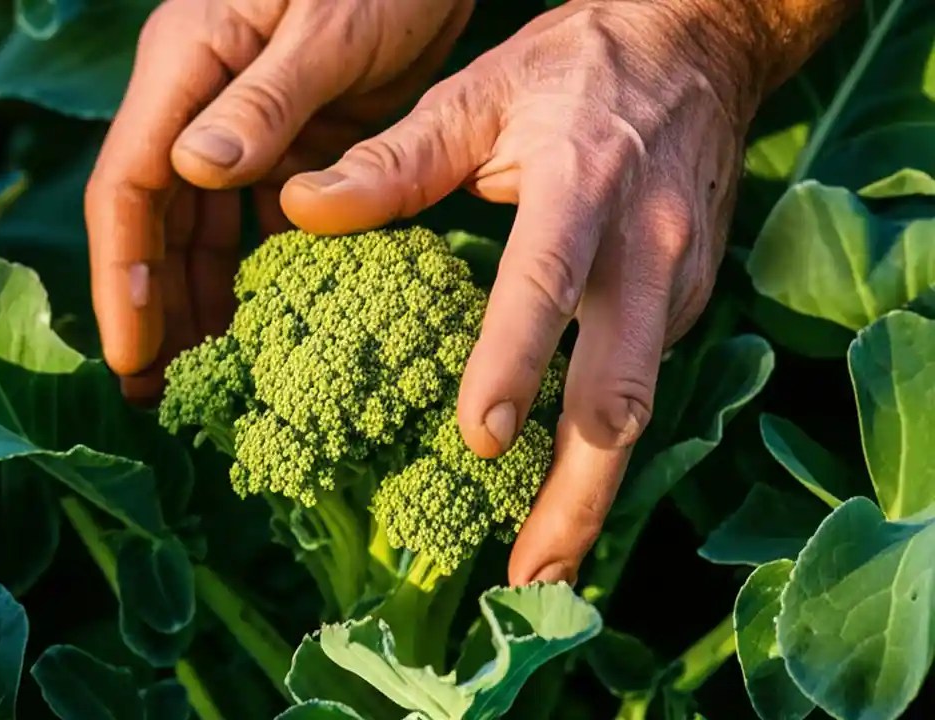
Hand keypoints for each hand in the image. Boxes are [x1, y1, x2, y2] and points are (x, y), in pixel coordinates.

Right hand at [86, 0, 473, 399]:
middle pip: (155, 222)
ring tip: (209, 378)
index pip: (127, 187)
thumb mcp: (328, 27)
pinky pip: (263, 220)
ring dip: (203, 301)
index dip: (124, 278)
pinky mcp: (293, 140)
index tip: (134, 356)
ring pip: (205, 230)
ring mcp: (244, 125)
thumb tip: (193, 173)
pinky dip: (263, 273)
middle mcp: (199, 103)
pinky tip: (272, 327)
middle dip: (153, 309)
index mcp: (184, 68)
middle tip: (159, 395)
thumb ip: (263, 100)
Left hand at [280, 0, 768, 585]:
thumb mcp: (481, 93)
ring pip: (642, 411)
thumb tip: (301, 208)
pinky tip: (557, 494)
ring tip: (540, 570)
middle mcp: (644, 249)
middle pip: (621, 393)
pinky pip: (644, 389)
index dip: (515, 362)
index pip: (546, 282)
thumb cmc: (578, 68)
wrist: (703, 48)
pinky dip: (602, 450)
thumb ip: (394, 161)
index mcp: (583, 185)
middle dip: (576, 492)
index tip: (477, 439)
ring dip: (593, 495)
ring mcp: (679, 286)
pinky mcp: (689, 306)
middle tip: (526, 575)